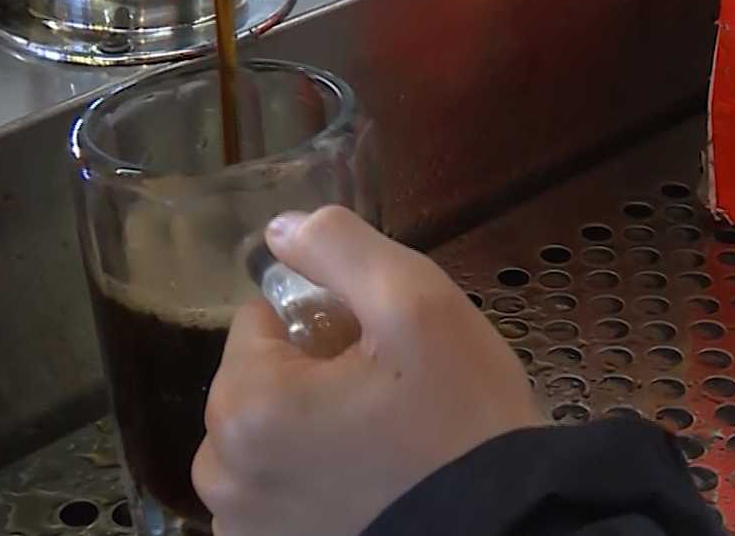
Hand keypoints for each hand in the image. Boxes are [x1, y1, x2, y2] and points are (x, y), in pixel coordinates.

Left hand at [193, 206, 544, 535]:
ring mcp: (245, 525)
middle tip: (386, 396)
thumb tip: (280, 228)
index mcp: (244, 406)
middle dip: (309, 377)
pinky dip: (308, 480)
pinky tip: (366, 481)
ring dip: (305, 430)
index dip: (321, 325)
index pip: (258, 324)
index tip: (375, 354)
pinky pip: (273, 490)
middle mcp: (225, 475)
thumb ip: (339, 247)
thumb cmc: (460, 417)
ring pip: (262, 438)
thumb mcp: (417, 302)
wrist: (510, 524)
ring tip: (380, 441)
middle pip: (255, 382)